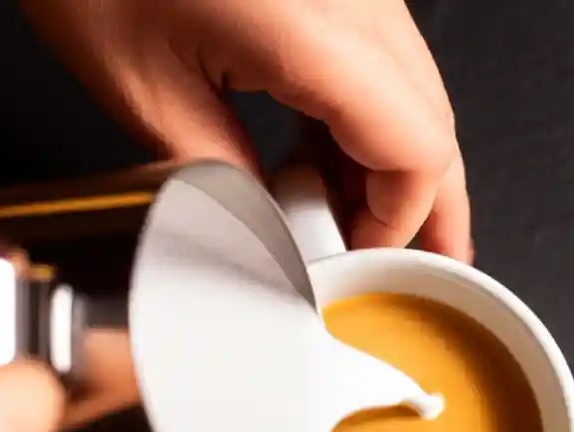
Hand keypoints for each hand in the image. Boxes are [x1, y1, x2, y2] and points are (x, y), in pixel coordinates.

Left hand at [21, 0, 471, 261]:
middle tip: (395, 262)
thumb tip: (264, 232)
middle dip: (414, 204)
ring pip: (415, 95)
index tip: (357, 258)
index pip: (416, 148)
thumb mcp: (142, 85)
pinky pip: (381, 64)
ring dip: (390, 165)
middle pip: (431, 123)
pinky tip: (326, 161)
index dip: (399, 221)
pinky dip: (365, 122)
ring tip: (351, 222)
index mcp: (314, 27)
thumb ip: (218, 173)